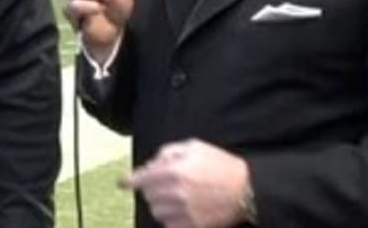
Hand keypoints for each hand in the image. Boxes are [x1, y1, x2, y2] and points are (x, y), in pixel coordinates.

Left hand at [121, 139, 250, 227]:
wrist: (246, 190)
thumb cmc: (221, 165)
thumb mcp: (195, 147)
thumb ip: (168, 152)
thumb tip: (151, 164)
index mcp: (173, 171)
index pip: (141, 179)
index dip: (128, 181)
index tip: (121, 183)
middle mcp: (175, 193)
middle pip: (147, 195)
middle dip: (153, 188)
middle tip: (167, 184)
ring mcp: (183, 212)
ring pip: (156, 211)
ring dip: (161, 204)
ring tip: (177, 197)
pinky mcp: (192, 227)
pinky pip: (168, 225)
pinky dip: (171, 219)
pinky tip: (182, 210)